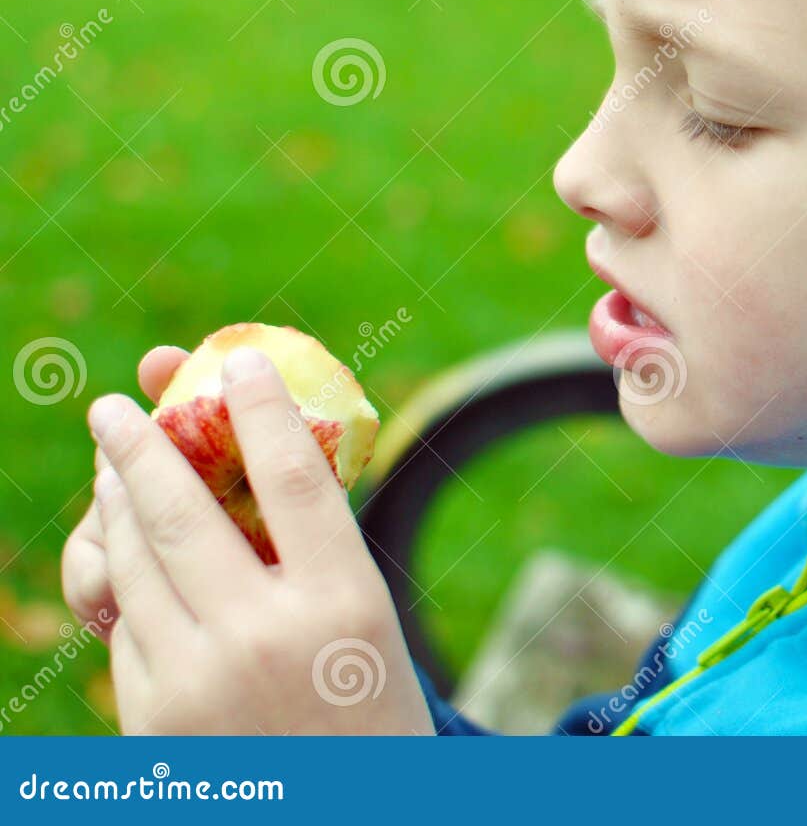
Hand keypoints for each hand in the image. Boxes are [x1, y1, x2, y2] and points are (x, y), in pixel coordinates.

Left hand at [86, 346, 432, 734]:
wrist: (349, 816)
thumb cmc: (364, 703)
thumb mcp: (364, 621)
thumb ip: (310, 551)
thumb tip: (244, 459)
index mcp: (342, 602)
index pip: (295, 476)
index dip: (263, 407)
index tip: (240, 358)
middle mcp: (266, 637)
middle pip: (183, 512)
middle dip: (139, 447)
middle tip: (114, 406)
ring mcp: (199, 683)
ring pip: (134, 566)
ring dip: (114, 507)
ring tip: (111, 471)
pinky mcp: (153, 724)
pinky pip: (128, 631)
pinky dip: (127, 590)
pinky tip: (133, 567)